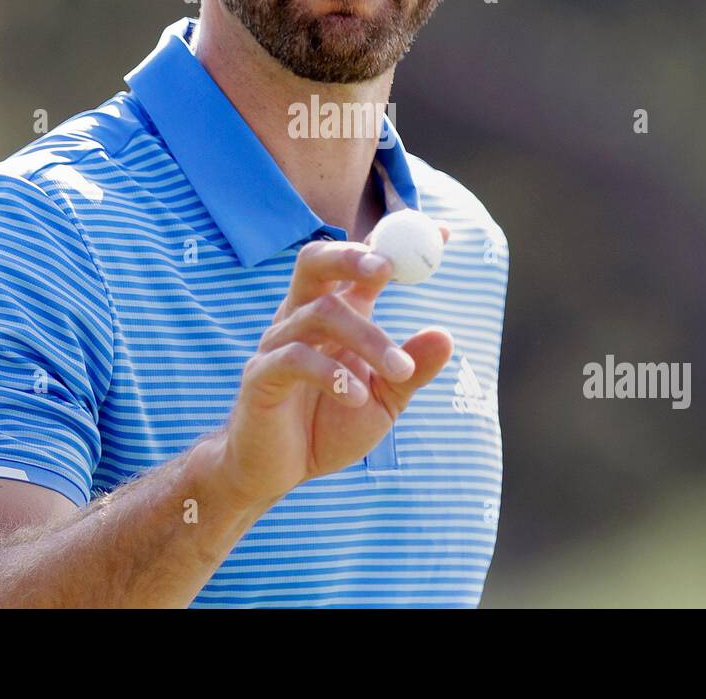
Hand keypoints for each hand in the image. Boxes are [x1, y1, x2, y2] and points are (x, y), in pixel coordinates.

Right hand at [216, 224, 453, 507]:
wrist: (275, 473)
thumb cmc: (327, 427)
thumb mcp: (385, 400)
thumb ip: (411, 370)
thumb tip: (445, 336)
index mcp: (336, 314)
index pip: (362, 262)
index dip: (396, 243)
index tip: (441, 232)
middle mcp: (302, 317)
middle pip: (317, 261)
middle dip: (352, 256)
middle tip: (388, 270)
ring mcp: (277, 343)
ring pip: (319, 314)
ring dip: (367, 339)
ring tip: (399, 373)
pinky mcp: (260, 376)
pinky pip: (294, 359)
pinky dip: (332, 374)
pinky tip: (357, 397)